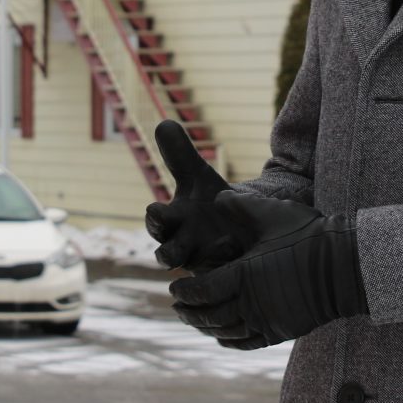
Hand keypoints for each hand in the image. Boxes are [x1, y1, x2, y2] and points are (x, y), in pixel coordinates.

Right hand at [144, 120, 240, 271]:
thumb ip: (180, 155)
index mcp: (173, 222)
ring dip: (210, 259)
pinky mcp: (226, 278)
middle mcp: (183, 247)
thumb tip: (163, 122)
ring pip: (198, 270)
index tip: (156, 210)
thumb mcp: (198, 177)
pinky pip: (225, 281)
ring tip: (227, 244)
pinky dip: (234, 270)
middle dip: (169, 253)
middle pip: (168, 255)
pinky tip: (247, 256)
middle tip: (171, 254)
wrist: (240, 227)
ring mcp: (205, 265)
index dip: (155, 219)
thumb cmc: (210, 202)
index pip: (156, 222)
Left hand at [169, 193, 367, 348]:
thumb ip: (241, 207)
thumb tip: (217, 198)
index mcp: (242, 275)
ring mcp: (266, 321)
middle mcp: (250, 304)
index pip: (201, 290)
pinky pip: (246, 343)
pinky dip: (229, 341)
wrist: (344, 266)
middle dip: (189, 312)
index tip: (175, 287)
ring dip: (205, 327)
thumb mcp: (272, 215)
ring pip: (225, 332)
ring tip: (194, 320)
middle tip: (177, 306)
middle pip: (208, 315)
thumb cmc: (308, 236)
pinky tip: (221, 336)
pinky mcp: (280, 332)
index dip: (185, 291)